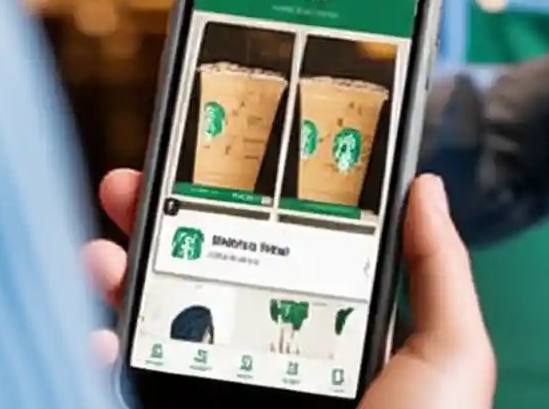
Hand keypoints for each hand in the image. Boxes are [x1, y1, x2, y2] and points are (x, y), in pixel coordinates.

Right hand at [83, 170, 494, 407]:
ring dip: (122, 278)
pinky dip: (107, 353)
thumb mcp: (448, 355)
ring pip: (159, 325)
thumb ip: (438, 269)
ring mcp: (223, 394)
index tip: (213, 163)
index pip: (278, 256)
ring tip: (103, 248)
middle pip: (205, 279)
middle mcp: (269, 359)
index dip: (242, 208)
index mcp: (328, 333)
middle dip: (162, 228)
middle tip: (132, 186)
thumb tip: (426, 186)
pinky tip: (100, 330)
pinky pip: (136, 384)